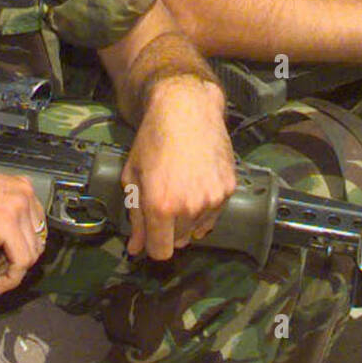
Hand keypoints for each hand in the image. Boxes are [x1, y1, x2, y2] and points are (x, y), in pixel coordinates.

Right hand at [0, 171, 46, 294]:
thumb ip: (0, 205)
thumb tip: (6, 231)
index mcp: (19, 185)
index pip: (37, 223)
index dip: (26, 245)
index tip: (12, 258)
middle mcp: (22, 194)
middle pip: (37, 239)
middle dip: (21, 259)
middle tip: (3, 271)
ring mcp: (16, 209)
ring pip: (30, 253)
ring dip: (15, 272)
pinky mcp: (5, 226)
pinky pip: (20, 261)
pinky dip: (12, 278)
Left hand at [123, 75, 236, 260]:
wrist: (186, 110)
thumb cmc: (153, 140)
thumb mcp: (133, 177)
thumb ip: (135, 217)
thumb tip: (135, 248)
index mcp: (161, 206)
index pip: (161, 252)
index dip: (153, 245)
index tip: (151, 234)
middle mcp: (189, 207)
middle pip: (180, 242)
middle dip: (169, 229)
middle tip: (164, 202)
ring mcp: (212, 199)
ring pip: (198, 229)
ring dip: (188, 218)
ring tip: (181, 188)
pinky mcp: (228, 190)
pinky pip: (214, 214)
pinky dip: (205, 207)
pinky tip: (196, 183)